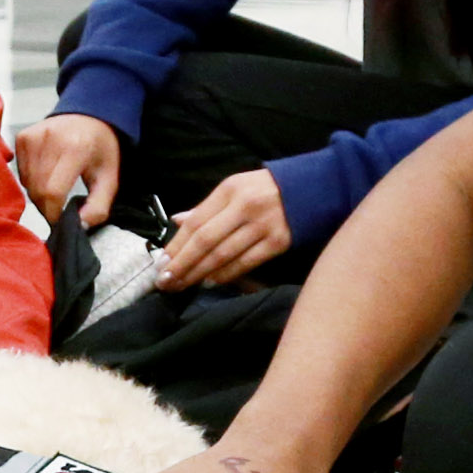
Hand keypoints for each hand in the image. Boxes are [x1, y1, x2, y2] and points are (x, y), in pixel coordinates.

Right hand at [15, 113, 123, 231]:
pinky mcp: (23, 136)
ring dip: (38, 194)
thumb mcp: (109, 179)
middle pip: (37, 189)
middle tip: (59, 206)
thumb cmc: (100, 149)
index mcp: (75, 148)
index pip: (52, 191)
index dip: (54, 212)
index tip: (60, 219)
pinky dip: (31, 181)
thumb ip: (98, 206)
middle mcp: (51, 138)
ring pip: (27, 183)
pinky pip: (21, 172)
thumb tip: (80, 227)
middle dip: (46, 206)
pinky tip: (46, 174)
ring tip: (55, 187)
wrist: (89, 116)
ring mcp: (34, 135)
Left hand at [157, 168, 290, 290]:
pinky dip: (225, 274)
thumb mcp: (235, 188)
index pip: (195, 222)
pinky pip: (245, 263)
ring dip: (199, 273)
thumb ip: (207, 207)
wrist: (312, 188)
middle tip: (165, 282)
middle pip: (205, 241)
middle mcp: (245, 206)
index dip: (176, 246)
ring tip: (182, 285)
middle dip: (182, 264)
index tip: (160, 264)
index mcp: (230, 189)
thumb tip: (177, 221)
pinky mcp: (279, 242)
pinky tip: (210, 282)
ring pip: (223, 255)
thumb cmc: (267, 189)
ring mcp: (263, 225)